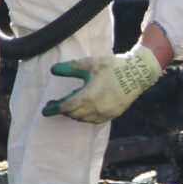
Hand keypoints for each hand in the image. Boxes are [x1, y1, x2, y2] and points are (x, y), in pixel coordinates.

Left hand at [43, 43, 161, 122]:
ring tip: (69, 105)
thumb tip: (53, 70)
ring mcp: (105, 114)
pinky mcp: (112, 115)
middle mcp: (95, 109)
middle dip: (63, 110)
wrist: (137, 74)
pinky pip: (94, 120)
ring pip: (83, 119)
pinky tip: (84, 109)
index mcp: (88, 97)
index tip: (45, 110)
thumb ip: (70, 68)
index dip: (54, 108)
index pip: (66, 107)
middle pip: (73, 114)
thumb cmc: (112, 67)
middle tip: (55, 106)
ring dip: (74, 114)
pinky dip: (86, 116)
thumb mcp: (89, 64)